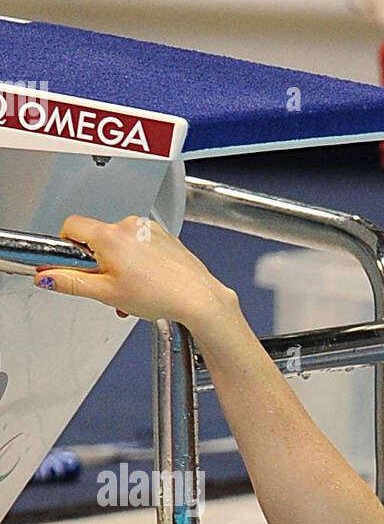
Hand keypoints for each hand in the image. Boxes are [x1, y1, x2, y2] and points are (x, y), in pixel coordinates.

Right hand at [33, 214, 236, 332]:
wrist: (198, 298)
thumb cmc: (160, 295)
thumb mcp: (106, 294)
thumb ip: (71, 282)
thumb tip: (46, 277)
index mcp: (110, 234)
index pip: (70, 226)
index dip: (66, 246)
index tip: (72, 264)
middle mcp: (129, 225)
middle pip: (96, 237)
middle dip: (96, 262)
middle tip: (108, 286)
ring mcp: (149, 230)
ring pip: (120, 244)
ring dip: (118, 266)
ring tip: (132, 291)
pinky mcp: (165, 237)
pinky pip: (140, 246)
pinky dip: (138, 263)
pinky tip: (148, 283)